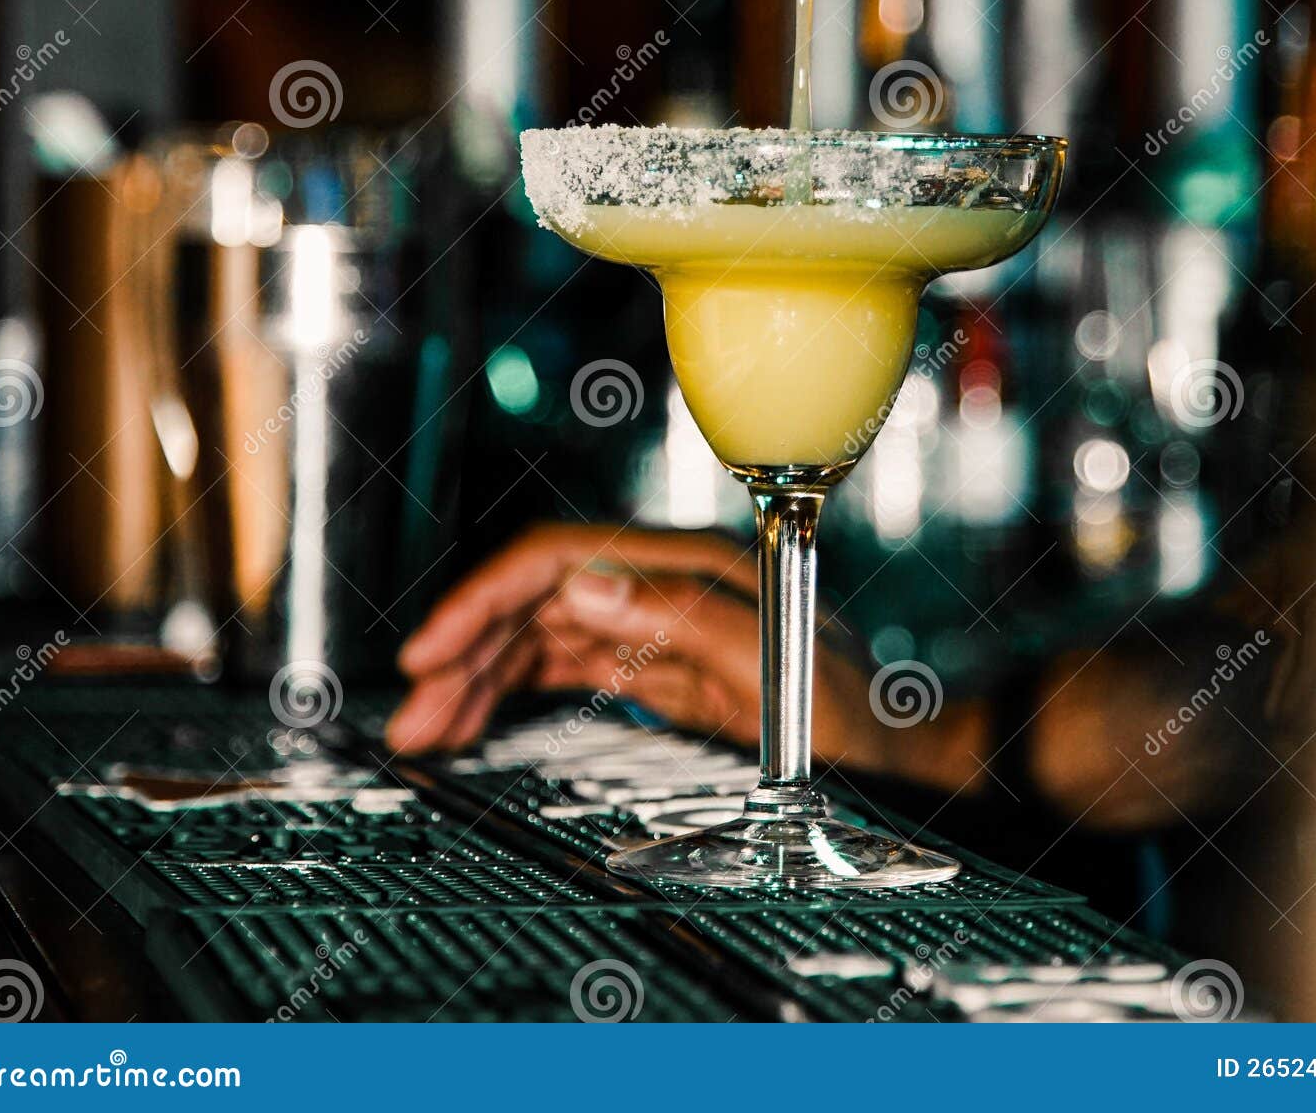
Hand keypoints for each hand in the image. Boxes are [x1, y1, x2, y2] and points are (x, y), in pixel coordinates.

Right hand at [386, 523, 978, 786]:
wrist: (900, 758)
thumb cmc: (857, 717)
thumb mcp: (780, 673)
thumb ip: (686, 618)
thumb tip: (585, 583)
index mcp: (692, 566)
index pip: (563, 557)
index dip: (487, 599)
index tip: (434, 653)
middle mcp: (666, 582)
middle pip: (538, 595)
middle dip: (468, 650)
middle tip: (415, 716)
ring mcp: (656, 619)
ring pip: (540, 632)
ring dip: (479, 678)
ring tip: (429, 731)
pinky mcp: (653, 658)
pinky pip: (564, 662)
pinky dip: (513, 690)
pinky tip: (479, 718)